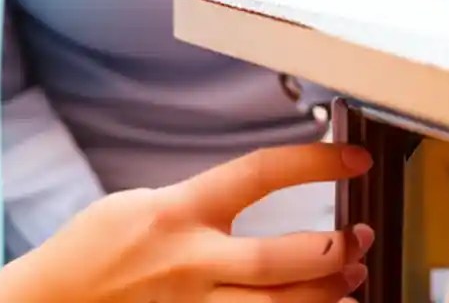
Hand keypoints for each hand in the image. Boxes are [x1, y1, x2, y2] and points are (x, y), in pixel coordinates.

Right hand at [0, 144, 375, 302]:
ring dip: (326, 295)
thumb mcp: (139, 206)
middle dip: (334, 250)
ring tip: (351, 279)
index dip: (316, 163)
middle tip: (360, 239)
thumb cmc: (88, 253)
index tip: (353, 159)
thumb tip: (246, 200)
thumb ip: (195, 207)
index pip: (259, 174)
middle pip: (282, 260)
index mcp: (177, 212)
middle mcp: (190, 262)